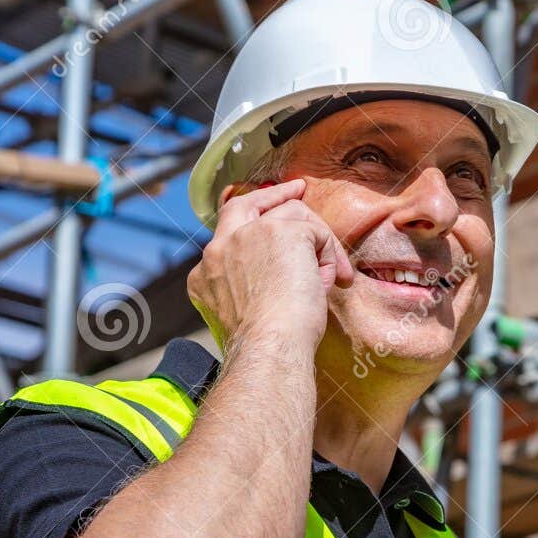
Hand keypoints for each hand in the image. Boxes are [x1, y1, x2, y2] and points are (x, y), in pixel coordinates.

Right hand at [187, 177, 353, 349]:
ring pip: (292, 216)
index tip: (269, 207)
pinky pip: (316, 232)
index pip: (227, 232)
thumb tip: (298, 272)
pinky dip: (330, 255)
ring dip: (317, 246)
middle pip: (248, 204)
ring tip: (330, 280)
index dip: (250, 215)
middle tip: (299, 189)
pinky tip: (330, 283)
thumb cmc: (267, 347)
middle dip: (274, 194)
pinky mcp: (281, 232)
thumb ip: (256, 284)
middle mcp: (221, 248)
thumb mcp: (248, 312)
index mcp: (207, 273)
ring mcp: (248, 235)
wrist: (269, 349)